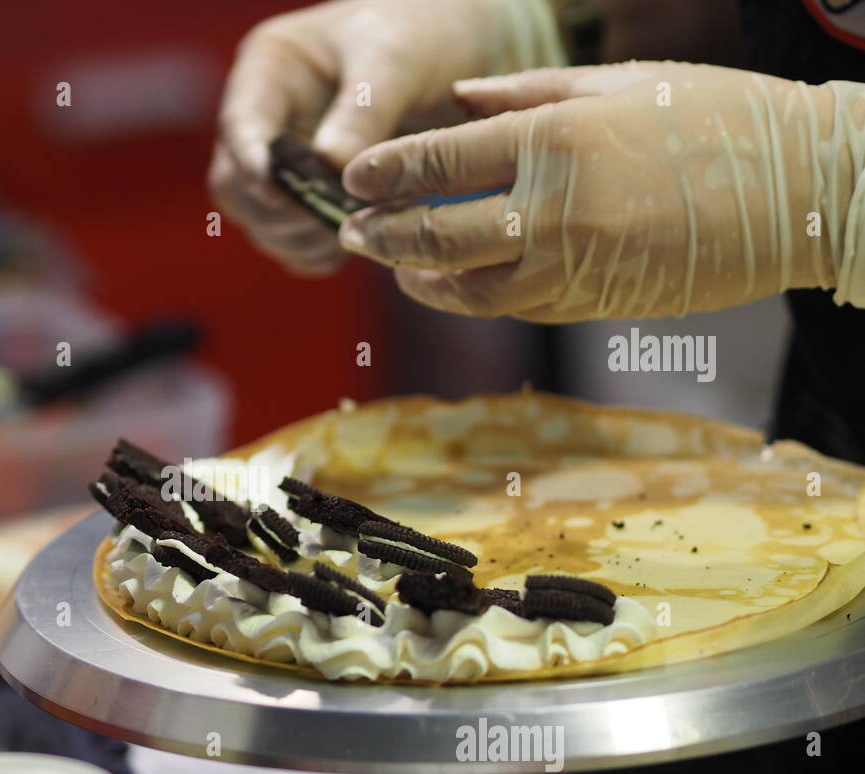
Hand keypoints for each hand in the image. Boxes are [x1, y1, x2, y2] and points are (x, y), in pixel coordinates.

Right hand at [208, 0, 565, 275]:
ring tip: (357, 227)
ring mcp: (286, 170)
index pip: (239, 126)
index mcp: (271, 72)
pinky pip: (297, 246)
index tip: (280, 191)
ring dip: (302, 238)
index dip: (252, 163)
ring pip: (263, 224)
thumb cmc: (423, 34)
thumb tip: (330, 165)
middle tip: (333, 215)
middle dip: (279, 210)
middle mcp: (267, 124)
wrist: (460, 51)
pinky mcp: (311, 203)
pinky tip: (362, 239)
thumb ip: (364, 110)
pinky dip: (321, 252)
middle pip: (236, 186)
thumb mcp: (397, 60)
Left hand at [339, 62, 864, 320]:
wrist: (802, 190)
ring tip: (399, 265)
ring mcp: (573, 267)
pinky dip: (477, 297)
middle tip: (354, 231)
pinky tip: (459, 282)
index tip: (352, 179)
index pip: (439, 162)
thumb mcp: (618, 85)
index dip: (385, 174)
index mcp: (556, 141)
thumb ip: (524, 96)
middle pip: (437, 234)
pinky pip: (516, 307)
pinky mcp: (593, 304)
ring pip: (468, 289)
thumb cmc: (717, 117)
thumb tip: (456, 102)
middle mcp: (553, 211)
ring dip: (422, 279)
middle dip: (383, 234)